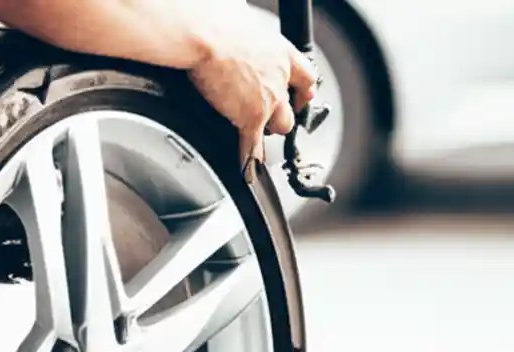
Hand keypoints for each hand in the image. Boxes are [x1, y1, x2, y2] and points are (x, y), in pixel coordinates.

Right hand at [186, 6, 317, 177]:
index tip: (302, 96)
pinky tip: (246, 170)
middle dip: (282, 116)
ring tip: (255, 139)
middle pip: (292, 109)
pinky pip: (251, 146)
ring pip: (278, 128)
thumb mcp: (242, 19)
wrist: (208, 36)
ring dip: (266, 133)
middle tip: (271, 121)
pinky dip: (248, 160)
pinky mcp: (249, 118)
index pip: (305, 77)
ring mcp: (267, 101)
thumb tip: (231, 18)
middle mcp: (280, 79)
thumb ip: (243, 30)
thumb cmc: (219, 21)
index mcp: (281, 53)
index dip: (303, 91)